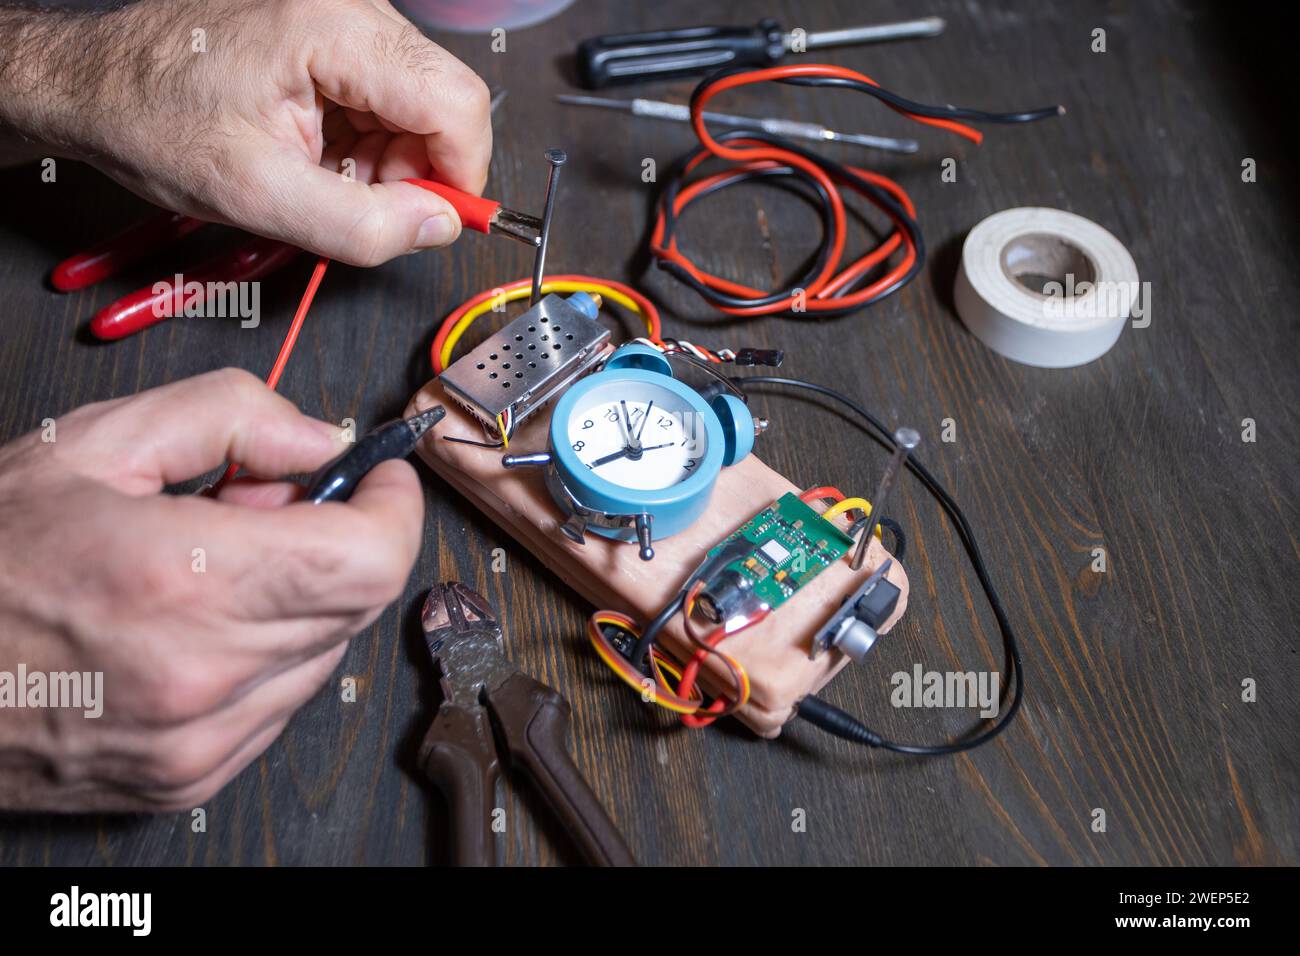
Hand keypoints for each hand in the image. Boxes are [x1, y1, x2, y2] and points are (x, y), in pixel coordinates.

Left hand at [0, 0, 492, 265]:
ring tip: (321, 174)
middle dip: (415, 169)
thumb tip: (437, 228)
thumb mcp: (257, 195)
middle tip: (355, 200)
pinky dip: (366, 139)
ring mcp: (344, 13)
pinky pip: (389, 95)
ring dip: (387, 158)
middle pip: (444, 102)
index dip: (457, 175)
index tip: (431, 220)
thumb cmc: (154, 120)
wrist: (98, 83)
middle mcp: (349, 5)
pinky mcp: (337, 28)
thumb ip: (361, 225)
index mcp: (331, 28)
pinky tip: (318, 151)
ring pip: (421, 104)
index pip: (456, 103)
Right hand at [0, 369, 422, 810]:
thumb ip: (228, 419)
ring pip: (325, 653)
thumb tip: (321, 439)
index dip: (391, 508)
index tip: (380, 477)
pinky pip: (280, 703)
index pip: (369, 559)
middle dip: (341, 539)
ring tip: (219, 564)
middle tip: (272, 503)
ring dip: (304, 599)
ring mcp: (196, 740)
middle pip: (356, 603)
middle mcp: (202, 675)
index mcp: (183, 581)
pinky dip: (268, 654)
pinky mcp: (186, 776)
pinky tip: (201, 622)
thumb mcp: (90, 445)